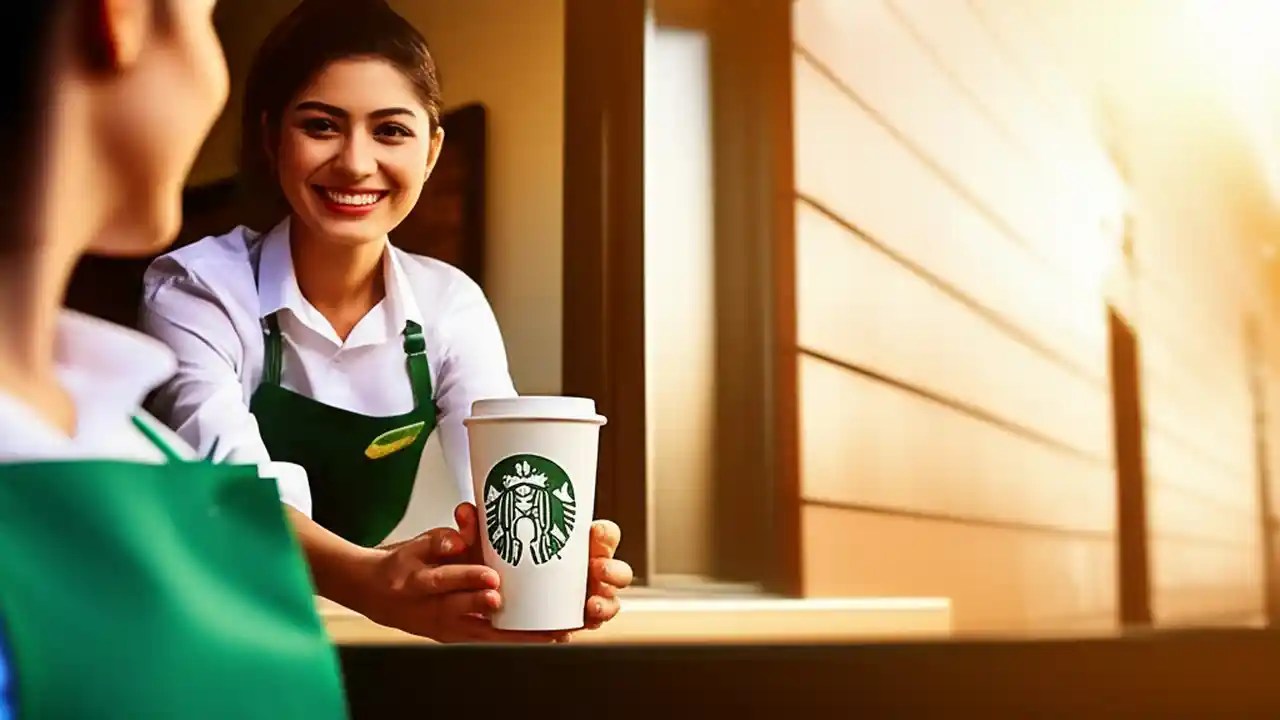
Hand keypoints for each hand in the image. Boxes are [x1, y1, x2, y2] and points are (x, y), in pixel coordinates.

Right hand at [361, 522, 567, 643]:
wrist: (375, 596)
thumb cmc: (402, 566)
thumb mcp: (415, 545)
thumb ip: (441, 538)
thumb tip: (462, 533)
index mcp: (416, 582)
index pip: (443, 580)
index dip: (467, 579)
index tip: (491, 577)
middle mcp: (430, 610)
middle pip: (461, 611)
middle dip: (487, 607)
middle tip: (513, 602)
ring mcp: (445, 629)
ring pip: (483, 635)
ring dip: (516, 635)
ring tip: (548, 633)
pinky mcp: (458, 638)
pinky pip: (490, 641)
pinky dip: (517, 640)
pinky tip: (546, 638)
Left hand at [452, 504, 633, 630]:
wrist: (488, 594)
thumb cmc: (500, 561)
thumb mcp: (488, 543)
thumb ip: (477, 527)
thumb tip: (465, 513)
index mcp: (577, 544)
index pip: (603, 535)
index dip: (604, 534)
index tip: (593, 532)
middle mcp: (588, 569)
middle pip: (615, 567)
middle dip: (611, 568)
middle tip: (596, 569)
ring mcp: (586, 595)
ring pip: (610, 597)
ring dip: (606, 599)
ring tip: (590, 603)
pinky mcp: (577, 618)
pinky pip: (593, 622)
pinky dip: (591, 622)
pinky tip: (579, 623)